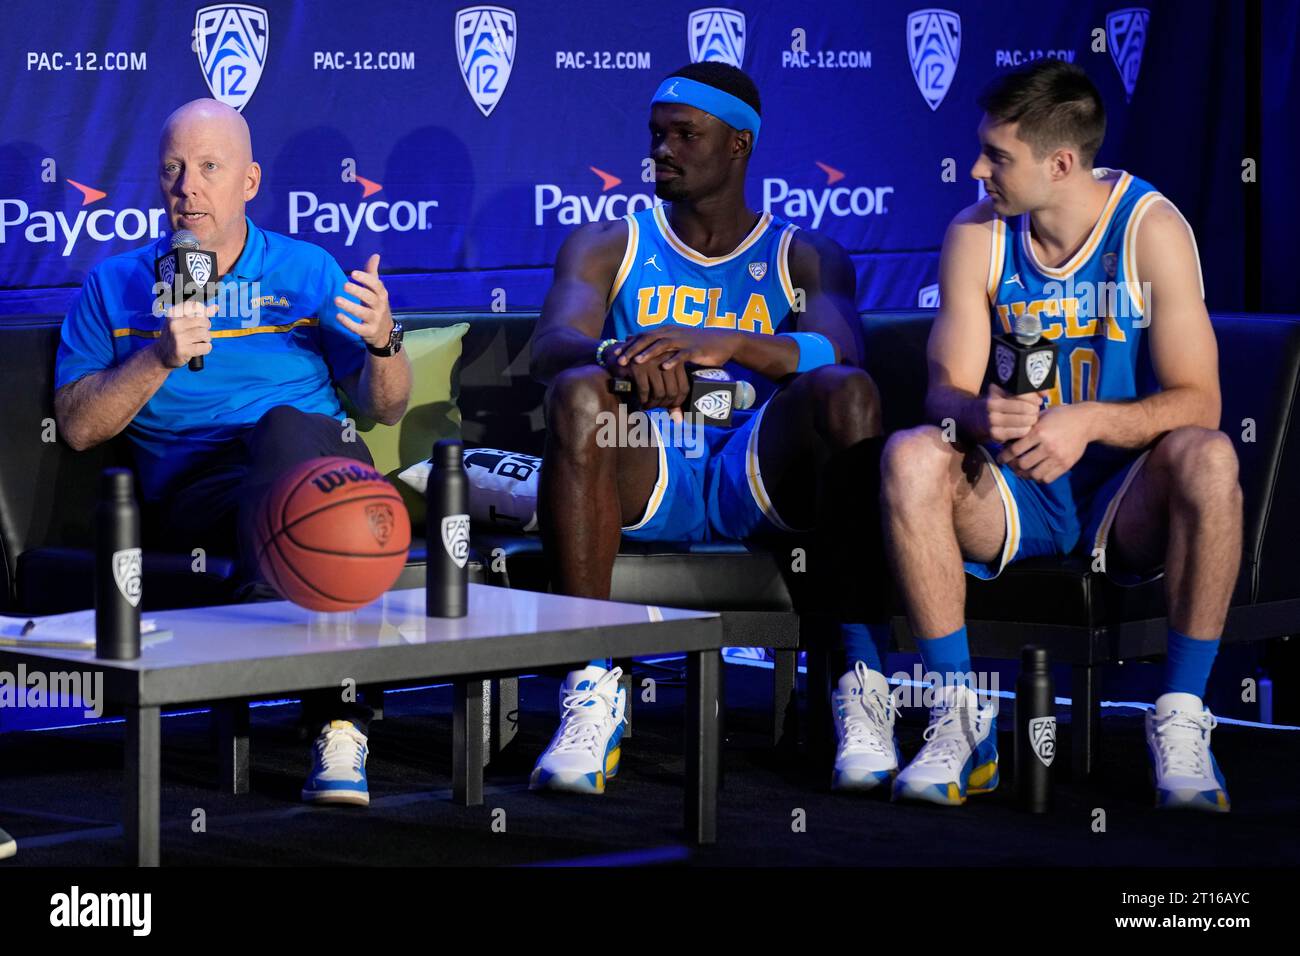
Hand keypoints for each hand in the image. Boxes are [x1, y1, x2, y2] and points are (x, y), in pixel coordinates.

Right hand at [156, 300, 215, 368]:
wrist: (162, 354)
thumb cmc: (176, 335)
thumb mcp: (182, 321)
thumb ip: (199, 314)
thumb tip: (215, 307)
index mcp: (173, 313)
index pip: (195, 306)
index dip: (204, 312)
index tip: (202, 319)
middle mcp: (174, 324)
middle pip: (203, 321)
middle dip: (206, 327)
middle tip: (201, 333)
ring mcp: (177, 337)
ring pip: (204, 334)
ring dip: (207, 338)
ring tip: (201, 341)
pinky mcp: (182, 350)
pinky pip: (205, 347)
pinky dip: (207, 348)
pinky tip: (201, 348)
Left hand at [334, 253, 393, 348]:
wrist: (385, 333)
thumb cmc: (377, 307)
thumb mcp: (377, 291)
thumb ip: (373, 274)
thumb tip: (375, 255)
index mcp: (381, 295)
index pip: (376, 285)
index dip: (366, 279)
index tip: (353, 273)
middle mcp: (380, 307)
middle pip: (370, 298)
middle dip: (358, 292)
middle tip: (344, 285)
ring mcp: (375, 320)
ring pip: (363, 313)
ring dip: (350, 307)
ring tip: (337, 300)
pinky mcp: (368, 332)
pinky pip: (358, 328)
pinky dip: (349, 323)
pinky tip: (338, 316)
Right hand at [603, 339, 689, 413]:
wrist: (619, 358)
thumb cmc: (643, 373)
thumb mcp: (659, 382)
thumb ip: (671, 398)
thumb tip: (679, 420)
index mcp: (676, 361)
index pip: (684, 388)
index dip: (677, 403)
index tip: (668, 407)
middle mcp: (667, 360)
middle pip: (673, 392)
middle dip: (664, 405)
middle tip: (656, 408)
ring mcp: (652, 363)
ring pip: (659, 392)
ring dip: (653, 405)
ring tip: (648, 406)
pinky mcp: (638, 367)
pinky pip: (645, 390)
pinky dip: (643, 400)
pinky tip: (641, 402)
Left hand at [614, 326, 737, 372]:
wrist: (723, 341)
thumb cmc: (697, 343)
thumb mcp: (675, 341)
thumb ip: (657, 343)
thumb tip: (636, 343)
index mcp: (666, 331)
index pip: (643, 335)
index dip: (628, 344)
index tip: (615, 354)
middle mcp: (673, 333)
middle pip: (648, 339)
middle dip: (632, 349)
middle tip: (620, 360)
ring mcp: (684, 340)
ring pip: (662, 345)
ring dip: (648, 353)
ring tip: (637, 362)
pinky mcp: (696, 349)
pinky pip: (682, 355)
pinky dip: (673, 360)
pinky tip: (664, 368)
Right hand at [971, 383, 1046, 442]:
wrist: (973, 418)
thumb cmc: (996, 404)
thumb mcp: (1004, 393)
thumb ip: (1025, 391)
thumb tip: (1045, 393)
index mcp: (996, 390)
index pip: (1023, 392)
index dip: (1035, 397)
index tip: (1039, 401)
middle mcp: (993, 404)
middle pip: (1026, 407)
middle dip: (1034, 410)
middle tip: (1034, 412)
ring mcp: (993, 420)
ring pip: (1025, 420)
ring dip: (1032, 421)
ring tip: (1030, 419)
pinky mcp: (996, 433)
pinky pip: (1021, 432)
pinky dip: (1026, 430)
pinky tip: (1025, 428)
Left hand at [997, 402, 1093, 482]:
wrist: (1086, 421)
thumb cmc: (1059, 416)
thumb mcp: (1041, 416)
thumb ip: (1026, 428)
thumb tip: (1007, 440)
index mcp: (1039, 431)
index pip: (1015, 450)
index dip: (1004, 456)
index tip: (1000, 458)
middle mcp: (1048, 446)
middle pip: (1022, 464)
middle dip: (1013, 466)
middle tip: (1011, 464)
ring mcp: (1058, 457)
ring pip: (1034, 474)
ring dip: (1025, 474)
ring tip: (1022, 470)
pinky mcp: (1066, 465)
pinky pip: (1047, 478)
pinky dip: (1038, 478)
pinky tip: (1035, 472)